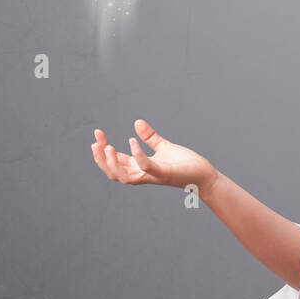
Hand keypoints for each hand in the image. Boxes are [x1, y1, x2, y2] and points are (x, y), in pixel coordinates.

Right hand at [91, 119, 217, 192]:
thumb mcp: (163, 147)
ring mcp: (153, 176)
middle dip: (102, 159)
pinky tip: (132, 141)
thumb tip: (137, 121)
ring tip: (107, 147)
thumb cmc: (184, 163)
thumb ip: (150, 137)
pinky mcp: (165, 173)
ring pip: (124, 177)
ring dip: (113, 163)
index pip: (116, 162)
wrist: (204, 175)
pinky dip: (137, 155)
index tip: (97, 134)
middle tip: (96, 142)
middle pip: (114, 173)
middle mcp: (143, 175)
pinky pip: (146, 167)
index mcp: (140, 169)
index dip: (103, 151)